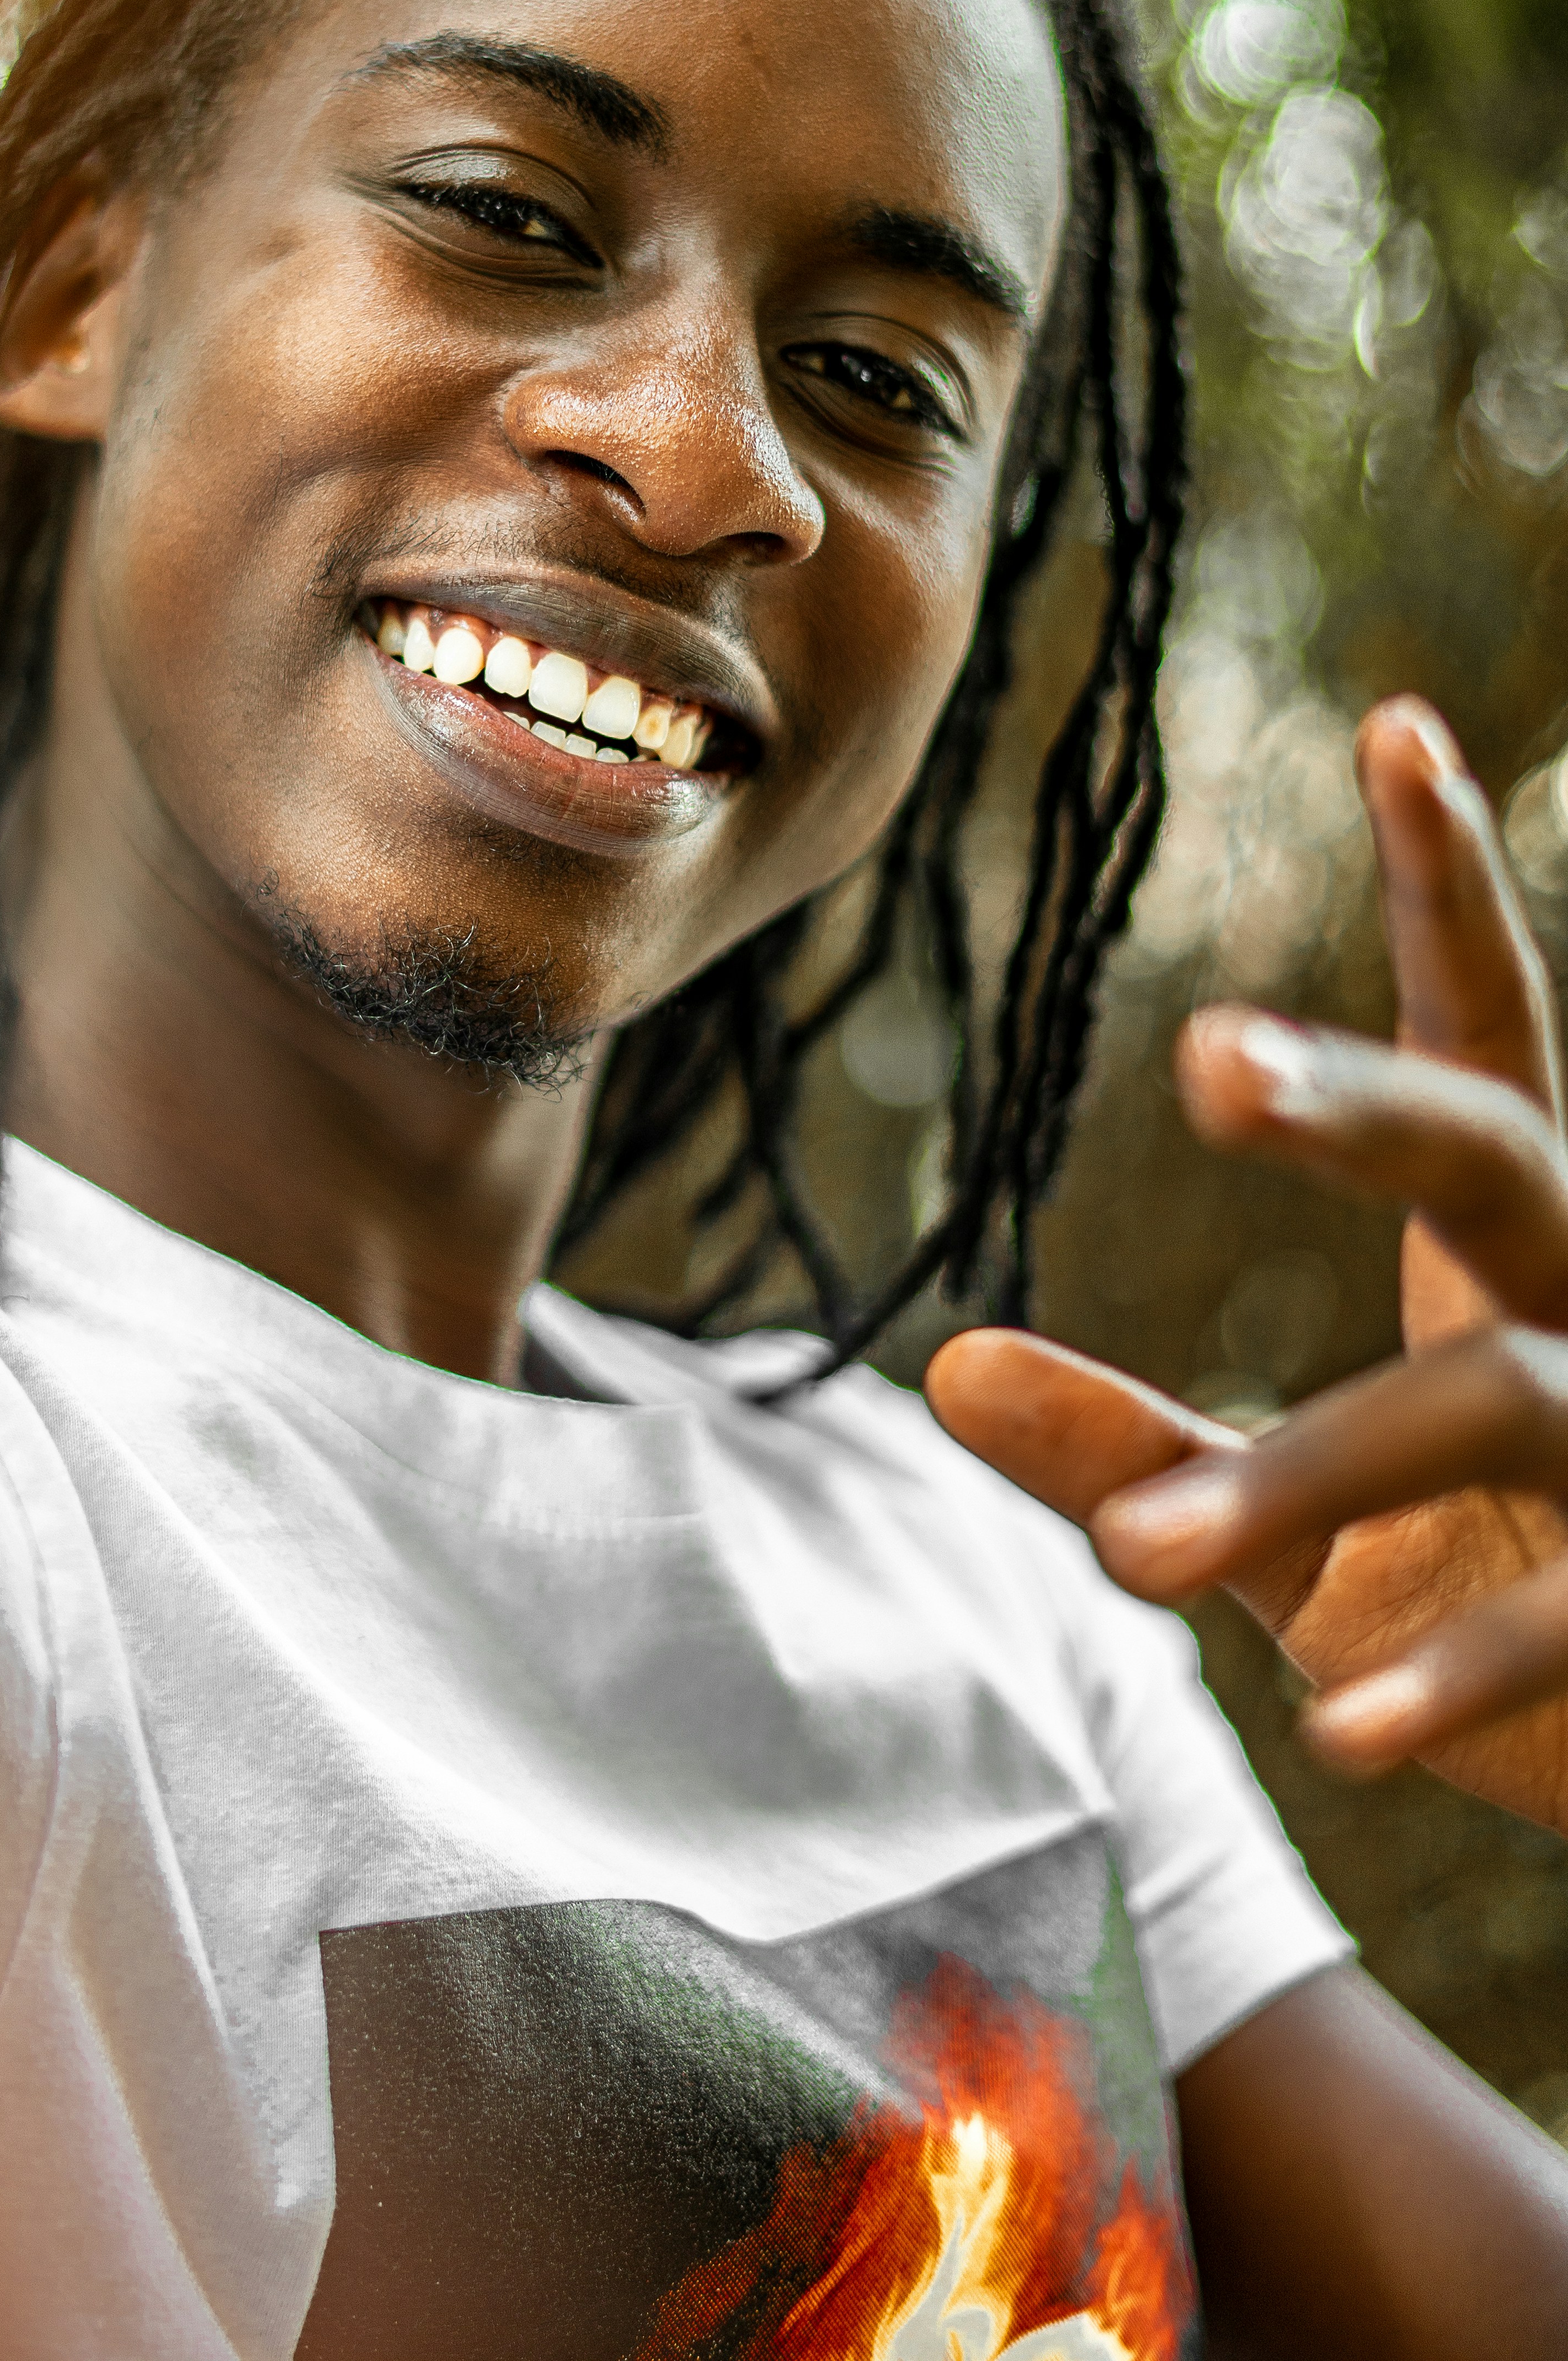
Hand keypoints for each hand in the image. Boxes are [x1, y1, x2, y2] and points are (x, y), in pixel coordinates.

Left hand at [926, 694, 1567, 1835]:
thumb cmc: (1481, 1600)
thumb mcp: (1298, 1536)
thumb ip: (1136, 1452)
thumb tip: (946, 1362)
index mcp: (1514, 1255)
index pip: (1486, 1037)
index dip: (1452, 884)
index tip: (1400, 717)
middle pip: (1492, 1152)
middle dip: (1359, 1101)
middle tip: (1205, 1052)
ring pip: (1483, 1402)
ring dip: (1305, 1470)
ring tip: (1139, 1559)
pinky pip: (1567, 1627)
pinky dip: (1451, 1675)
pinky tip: (1339, 1735)